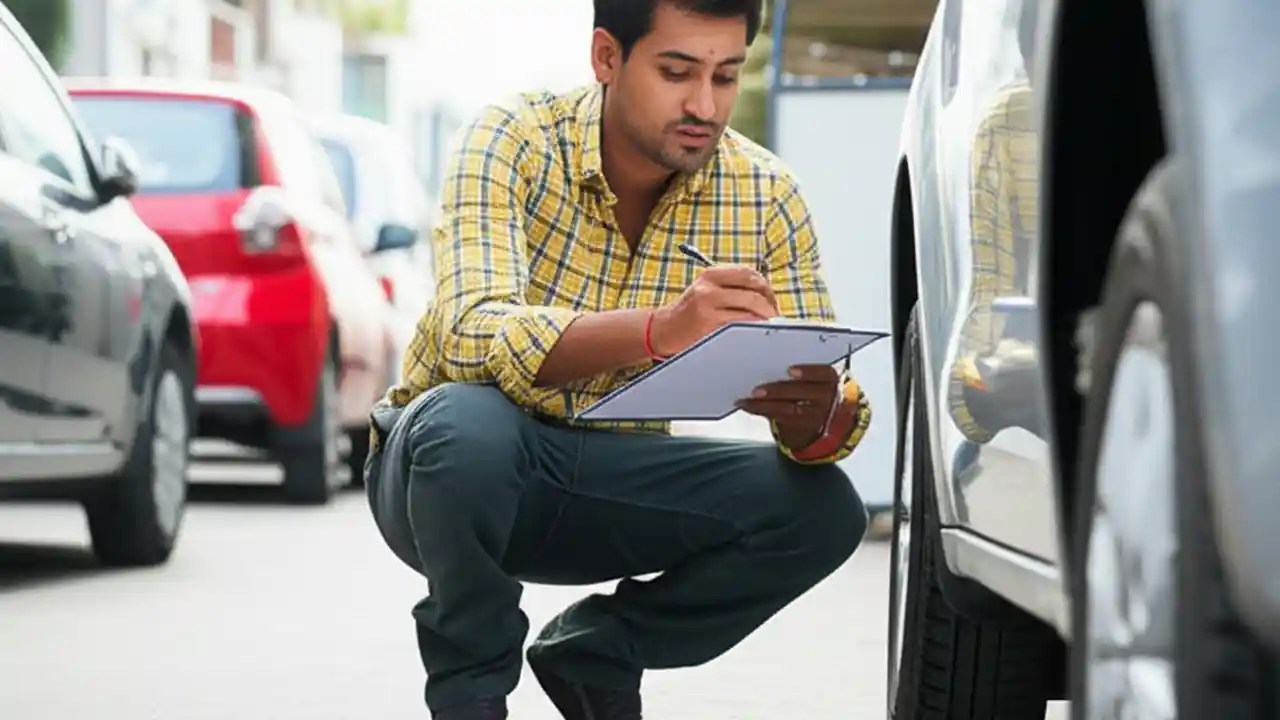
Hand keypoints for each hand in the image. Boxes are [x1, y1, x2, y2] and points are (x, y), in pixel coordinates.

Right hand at [649, 265, 776, 355]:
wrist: (663, 330)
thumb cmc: (689, 314)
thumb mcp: (705, 290)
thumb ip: (730, 287)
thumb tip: (765, 294)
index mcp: (711, 274)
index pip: (748, 273)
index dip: (765, 286)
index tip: (771, 299)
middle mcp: (709, 285)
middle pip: (754, 288)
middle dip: (770, 303)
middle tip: (774, 314)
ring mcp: (709, 304)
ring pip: (751, 306)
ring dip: (766, 316)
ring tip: (769, 324)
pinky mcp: (710, 323)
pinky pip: (741, 323)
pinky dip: (754, 327)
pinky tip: (757, 332)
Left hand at [736, 364, 843, 449]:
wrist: (820, 415)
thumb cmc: (809, 385)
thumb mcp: (812, 377)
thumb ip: (796, 370)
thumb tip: (766, 359)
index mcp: (830, 379)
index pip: (824, 374)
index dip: (808, 372)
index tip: (789, 370)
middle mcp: (827, 397)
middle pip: (804, 393)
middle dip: (778, 391)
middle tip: (756, 390)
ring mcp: (816, 415)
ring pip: (790, 410)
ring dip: (765, 404)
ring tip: (748, 399)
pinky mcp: (802, 426)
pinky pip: (779, 418)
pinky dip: (760, 410)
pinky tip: (746, 405)